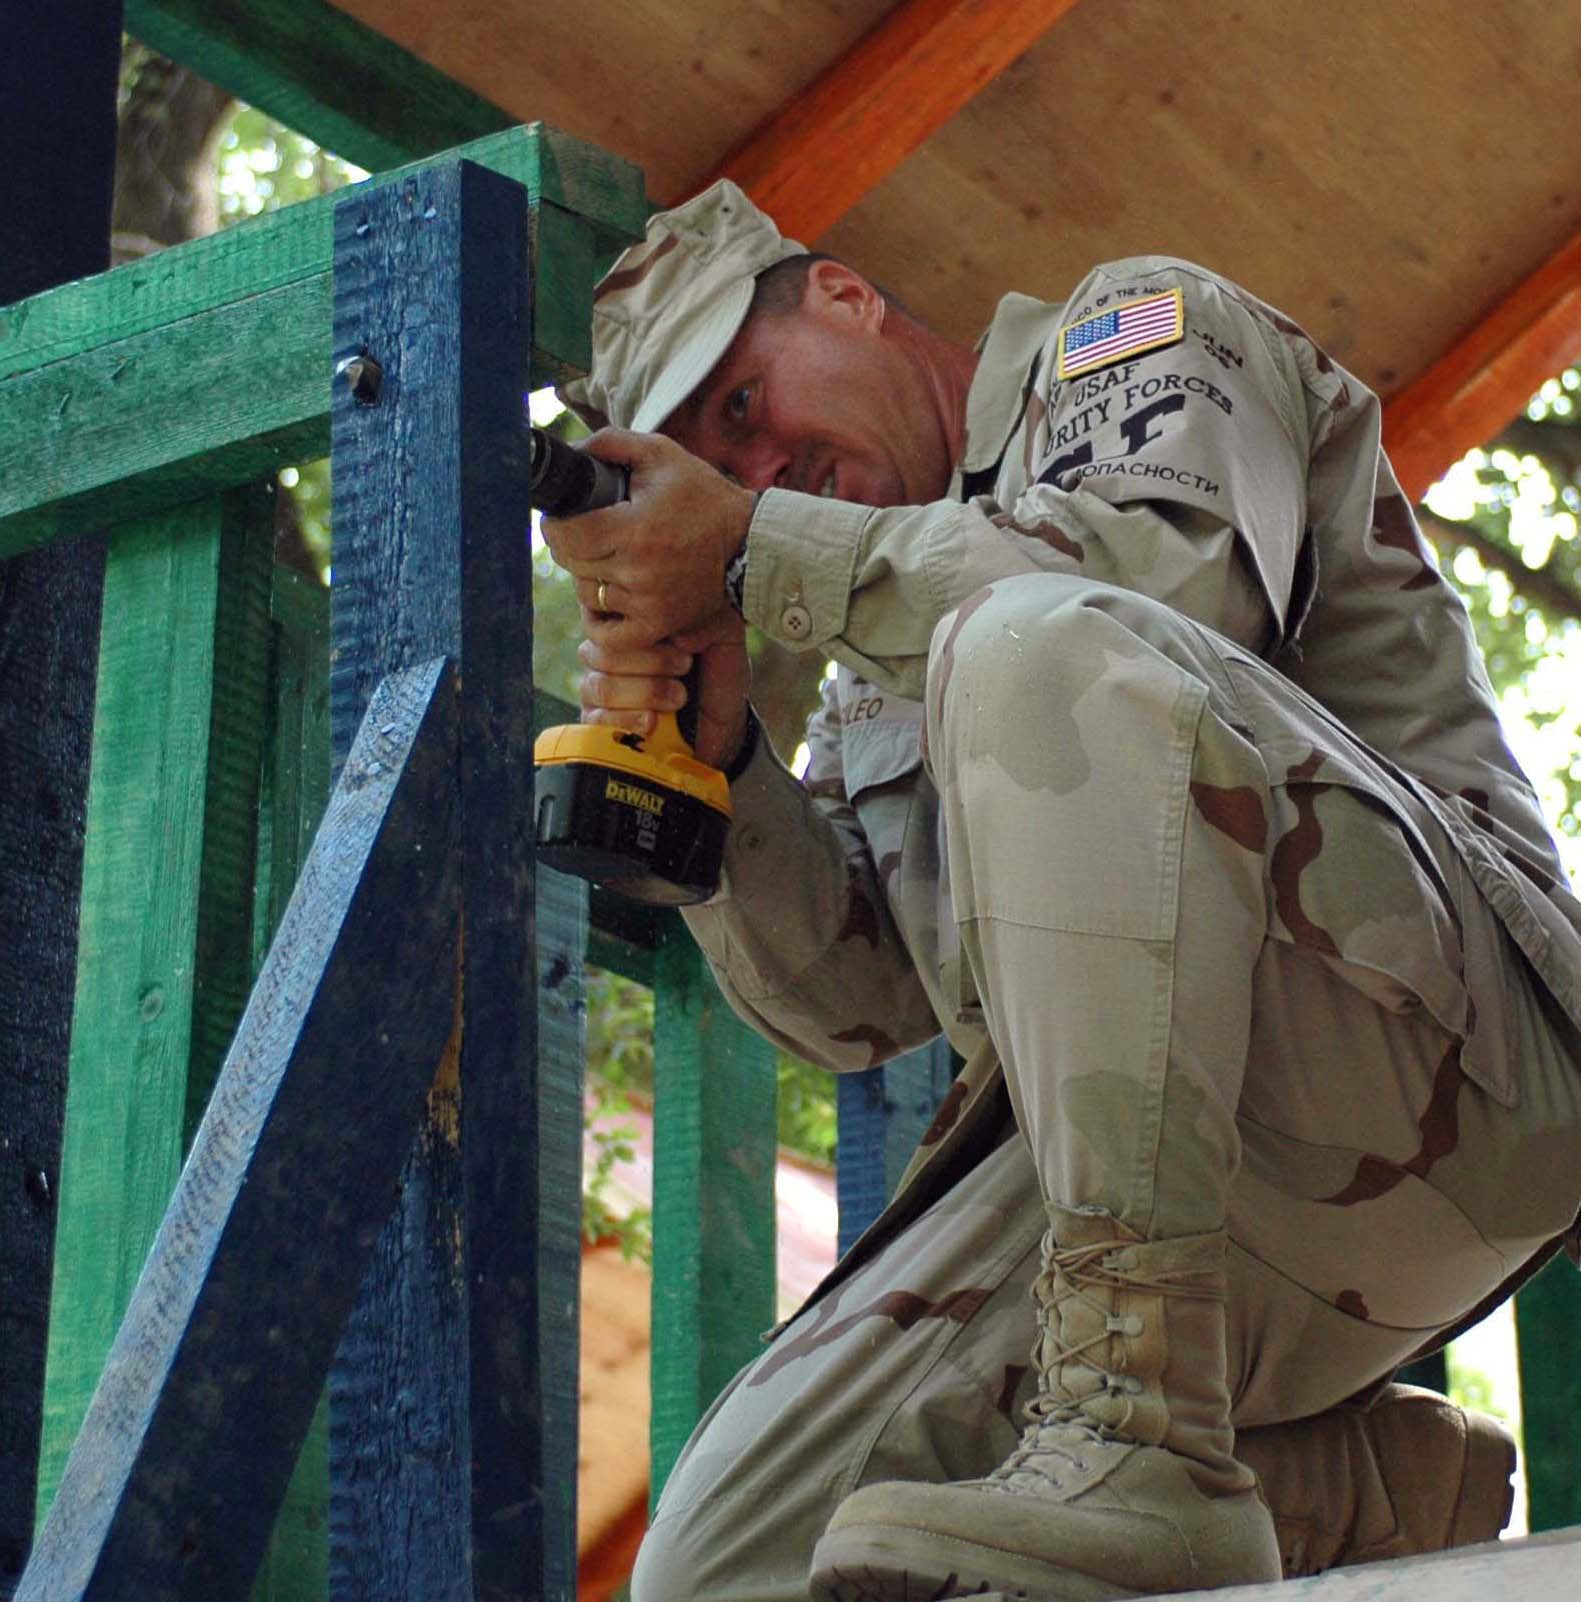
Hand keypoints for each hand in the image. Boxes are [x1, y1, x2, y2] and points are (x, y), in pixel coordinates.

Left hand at [541, 429, 754, 652]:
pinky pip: (606, 634)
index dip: (555, 523)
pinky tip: (612, 596)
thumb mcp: (661, 454)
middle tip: (588, 533)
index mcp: (633, 528)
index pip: (565, 534)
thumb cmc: (702, 496)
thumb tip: (573, 451)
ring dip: (589, 576)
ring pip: (586, 594)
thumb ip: (612, 443)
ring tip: (610, 559)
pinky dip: (600, 618)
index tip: (562, 516)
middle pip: (571, 563)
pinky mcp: (656, 625)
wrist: (747, 545)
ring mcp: (646, 603)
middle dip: (572, 544)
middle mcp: (637, 570)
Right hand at [579, 606, 750, 769]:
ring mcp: (597, 688)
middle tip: (685, 669)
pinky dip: (628, 720)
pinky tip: (653, 721)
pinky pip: (597, 721)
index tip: (686, 652)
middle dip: (650, 663)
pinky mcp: (599, 724)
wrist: (722, 723)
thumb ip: (702, 623)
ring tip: (679, 697)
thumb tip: (678, 635)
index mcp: (625, 626)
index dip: (647, 637)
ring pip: (600, 687)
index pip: (610, 620)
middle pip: (602, 654)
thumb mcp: (720, 637)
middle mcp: (603, 653)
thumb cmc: (715, 674)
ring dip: (645, 692)